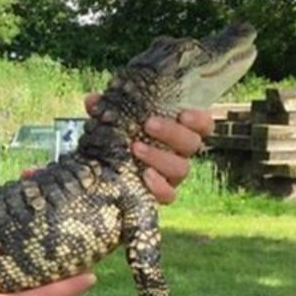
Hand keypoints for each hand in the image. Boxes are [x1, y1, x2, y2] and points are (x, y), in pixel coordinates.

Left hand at [85, 94, 213, 204]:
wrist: (103, 172)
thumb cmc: (117, 138)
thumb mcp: (112, 120)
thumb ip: (107, 109)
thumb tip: (92, 100)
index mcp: (176, 131)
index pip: (203, 125)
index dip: (199, 120)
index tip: (184, 114)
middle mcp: (179, 153)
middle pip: (192, 144)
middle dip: (173, 133)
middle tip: (149, 124)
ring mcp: (172, 176)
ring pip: (182, 168)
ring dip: (160, 157)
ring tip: (136, 148)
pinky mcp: (161, 195)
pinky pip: (169, 195)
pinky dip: (159, 186)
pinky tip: (145, 176)